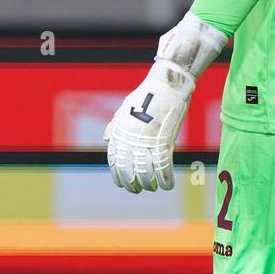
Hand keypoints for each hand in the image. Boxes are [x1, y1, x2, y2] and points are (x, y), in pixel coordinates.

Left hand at [105, 13, 227, 192]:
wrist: (167, 83)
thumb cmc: (146, 94)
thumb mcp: (125, 108)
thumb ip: (116, 125)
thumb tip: (106, 139)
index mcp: (120, 131)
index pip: (114, 161)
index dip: (118, 176)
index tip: (123, 184)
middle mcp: (131, 138)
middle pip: (129, 170)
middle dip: (133, 184)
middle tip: (138, 190)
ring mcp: (147, 140)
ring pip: (146, 172)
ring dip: (149, 184)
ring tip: (153, 188)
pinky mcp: (165, 139)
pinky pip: (164, 166)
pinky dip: (166, 179)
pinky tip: (168, 186)